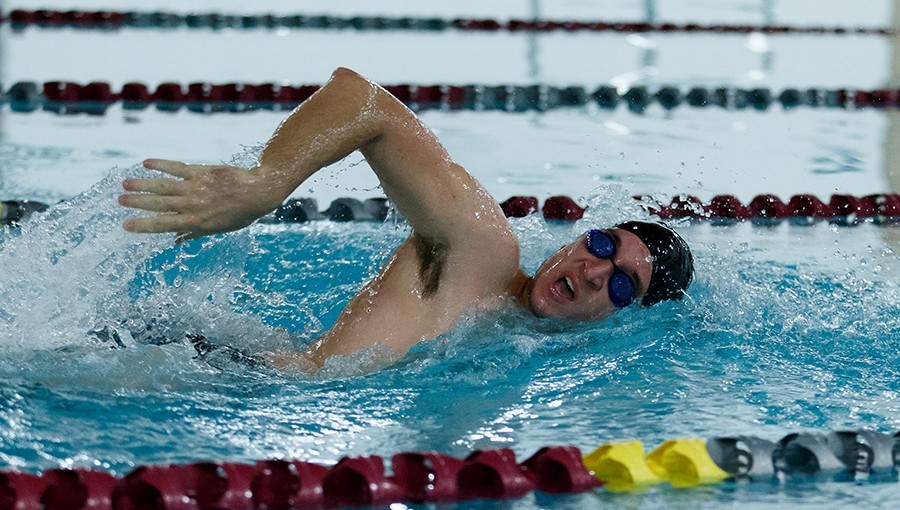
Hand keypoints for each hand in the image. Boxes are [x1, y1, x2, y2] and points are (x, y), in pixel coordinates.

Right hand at [120, 159, 285, 242]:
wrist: (258, 192)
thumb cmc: (240, 214)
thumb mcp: (219, 230)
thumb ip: (195, 233)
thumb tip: (174, 241)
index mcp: (196, 222)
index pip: (163, 225)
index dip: (143, 225)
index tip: (126, 225)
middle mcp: (193, 205)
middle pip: (159, 204)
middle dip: (137, 202)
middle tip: (119, 200)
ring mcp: (196, 187)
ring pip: (164, 185)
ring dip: (143, 184)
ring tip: (125, 183)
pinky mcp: (201, 172)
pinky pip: (177, 167)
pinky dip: (161, 165)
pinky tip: (146, 163)